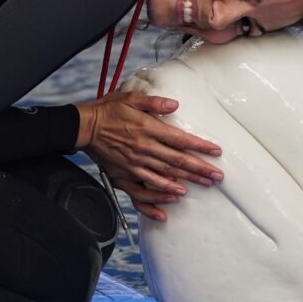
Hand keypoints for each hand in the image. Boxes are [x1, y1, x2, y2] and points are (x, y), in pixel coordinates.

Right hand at [76, 91, 222, 220]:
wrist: (84, 127)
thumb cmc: (109, 110)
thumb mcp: (131, 98)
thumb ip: (154, 102)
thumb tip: (175, 104)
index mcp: (148, 129)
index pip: (180, 140)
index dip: (200, 146)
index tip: (216, 152)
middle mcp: (144, 149)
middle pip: (177, 162)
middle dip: (200, 169)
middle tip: (218, 176)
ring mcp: (134, 165)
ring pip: (164, 178)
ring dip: (185, 183)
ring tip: (202, 186)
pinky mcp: (123, 176)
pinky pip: (141, 193)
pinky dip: (156, 200)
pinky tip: (169, 204)